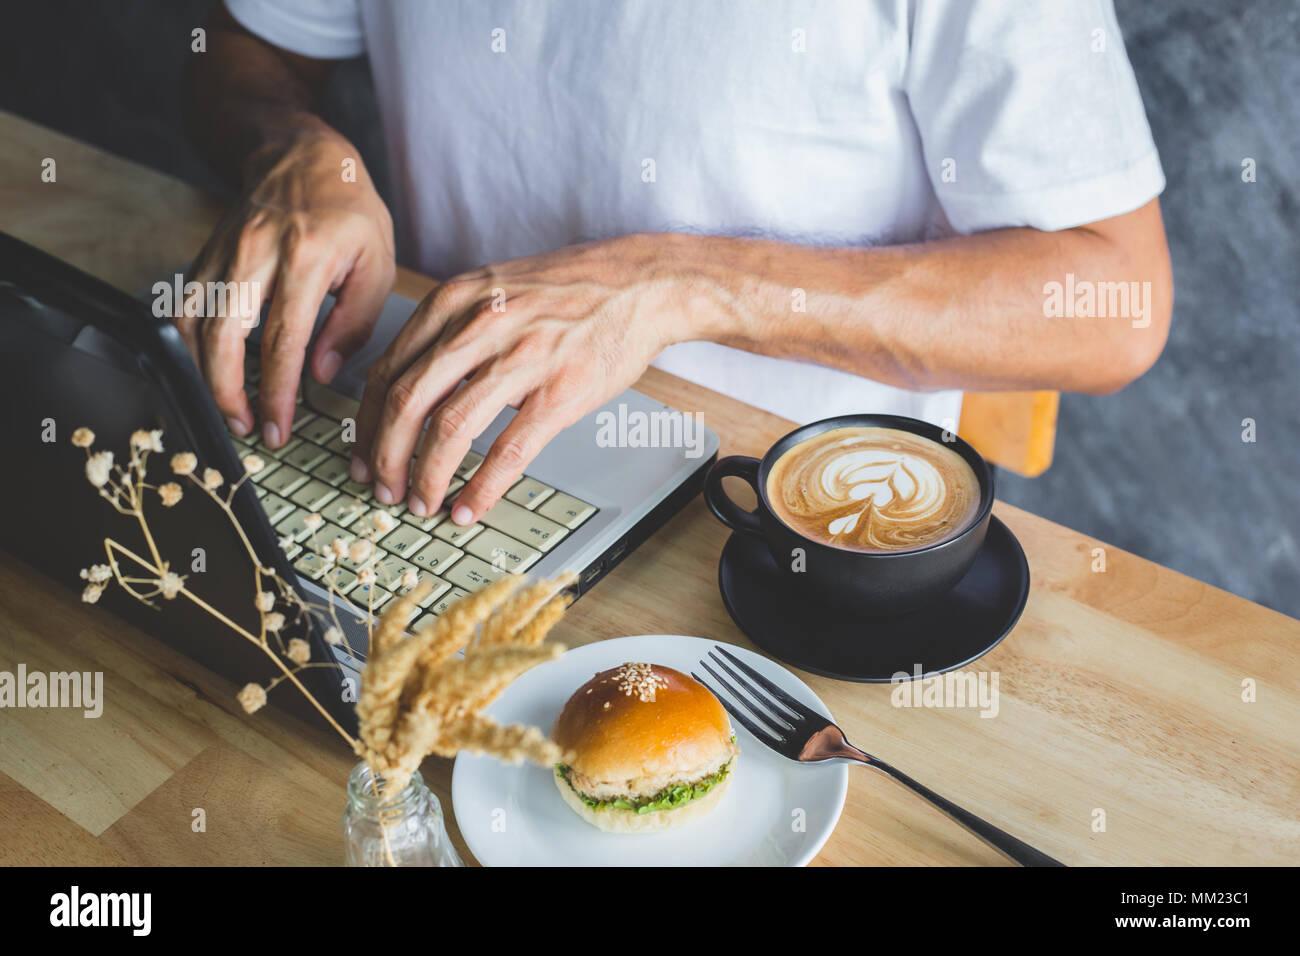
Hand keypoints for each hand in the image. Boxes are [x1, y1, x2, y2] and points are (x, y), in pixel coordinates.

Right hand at [177, 128, 394, 445]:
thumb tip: (321, 374)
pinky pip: (184, 307)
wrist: (302, 157)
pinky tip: (210, 370)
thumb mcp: (377, 263)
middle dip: (228, 393)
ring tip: (229, 408)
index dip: (277, 392)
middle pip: (222, 336)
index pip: (284, 339)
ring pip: (192, 323)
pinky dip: (190, 345)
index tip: (278, 428)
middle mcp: (256, 253)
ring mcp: (223, 252)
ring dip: (203, 374)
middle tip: (246, 428)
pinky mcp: (205, 255)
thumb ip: (354, 323)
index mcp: (307, 257)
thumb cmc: (348, 212)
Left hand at [352, 234, 698, 523]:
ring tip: (423, 502)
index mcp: (455, 301)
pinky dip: (482, 488)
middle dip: (386, 457)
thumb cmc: (568, 291)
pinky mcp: (559, 392)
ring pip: (450, 429)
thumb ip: (450, 329)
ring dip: (427, 476)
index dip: (368, 424)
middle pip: (407, 403)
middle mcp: (480, 326)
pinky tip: (470, 506)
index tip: (364, 455)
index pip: (389, 370)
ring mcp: (521, 359)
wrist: (638, 284)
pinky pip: (508, 451)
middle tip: (383, 489)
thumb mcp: (493, 290)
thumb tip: (408, 386)